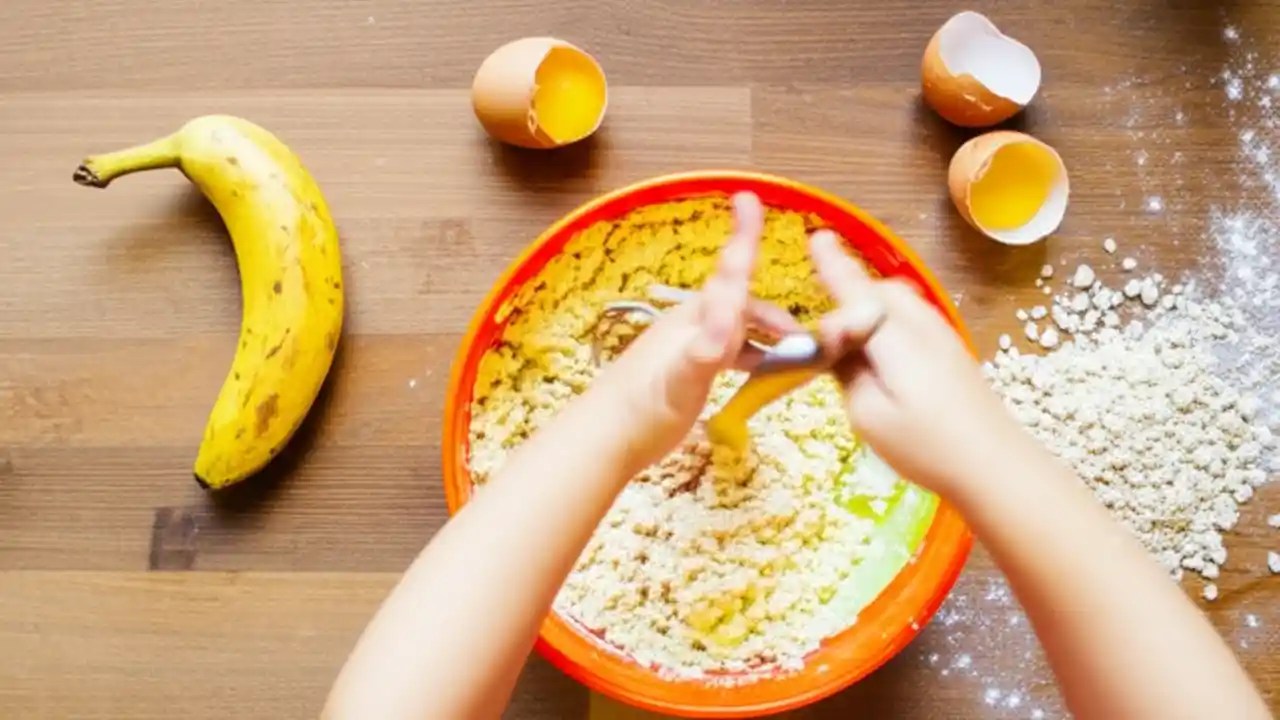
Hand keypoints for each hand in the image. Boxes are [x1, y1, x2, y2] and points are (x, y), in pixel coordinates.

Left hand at [590, 192, 800, 470]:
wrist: (602, 441)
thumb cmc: (643, 410)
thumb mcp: (683, 378)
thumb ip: (709, 346)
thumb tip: (733, 312)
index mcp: (696, 319)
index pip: (730, 273)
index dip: (743, 237)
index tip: (750, 200)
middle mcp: (692, 326)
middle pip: (742, 307)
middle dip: (776, 317)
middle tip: (809, 341)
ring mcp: (687, 349)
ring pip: (737, 331)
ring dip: (767, 338)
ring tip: (796, 358)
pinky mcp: (684, 375)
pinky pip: (727, 356)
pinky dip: (752, 359)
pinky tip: (759, 377)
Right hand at [808, 229, 1028, 499]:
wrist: (995, 465)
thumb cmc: (925, 445)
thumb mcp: (867, 414)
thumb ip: (844, 368)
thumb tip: (831, 338)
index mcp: (895, 337)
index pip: (856, 291)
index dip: (833, 266)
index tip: (817, 237)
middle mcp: (920, 324)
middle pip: (879, 291)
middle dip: (851, 295)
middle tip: (824, 332)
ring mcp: (940, 334)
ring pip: (897, 302)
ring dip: (870, 310)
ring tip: (850, 347)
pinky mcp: (950, 349)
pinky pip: (910, 318)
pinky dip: (887, 323)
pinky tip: (881, 359)